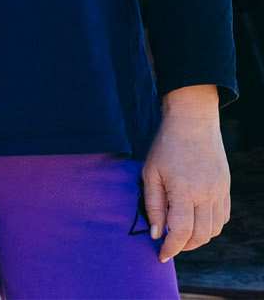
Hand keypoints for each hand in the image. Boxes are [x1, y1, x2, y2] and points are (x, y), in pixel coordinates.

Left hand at [143, 85, 228, 263]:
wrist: (193, 122)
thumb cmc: (166, 146)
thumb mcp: (150, 173)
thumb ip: (153, 205)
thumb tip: (155, 233)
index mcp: (184, 191)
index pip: (181, 232)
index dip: (171, 248)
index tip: (161, 255)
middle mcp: (206, 195)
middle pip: (200, 236)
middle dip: (184, 246)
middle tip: (169, 245)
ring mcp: (219, 192)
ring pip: (214, 230)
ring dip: (198, 238)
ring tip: (181, 234)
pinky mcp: (226, 189)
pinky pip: (222, 218)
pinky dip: (210, 226)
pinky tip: (196, 221)